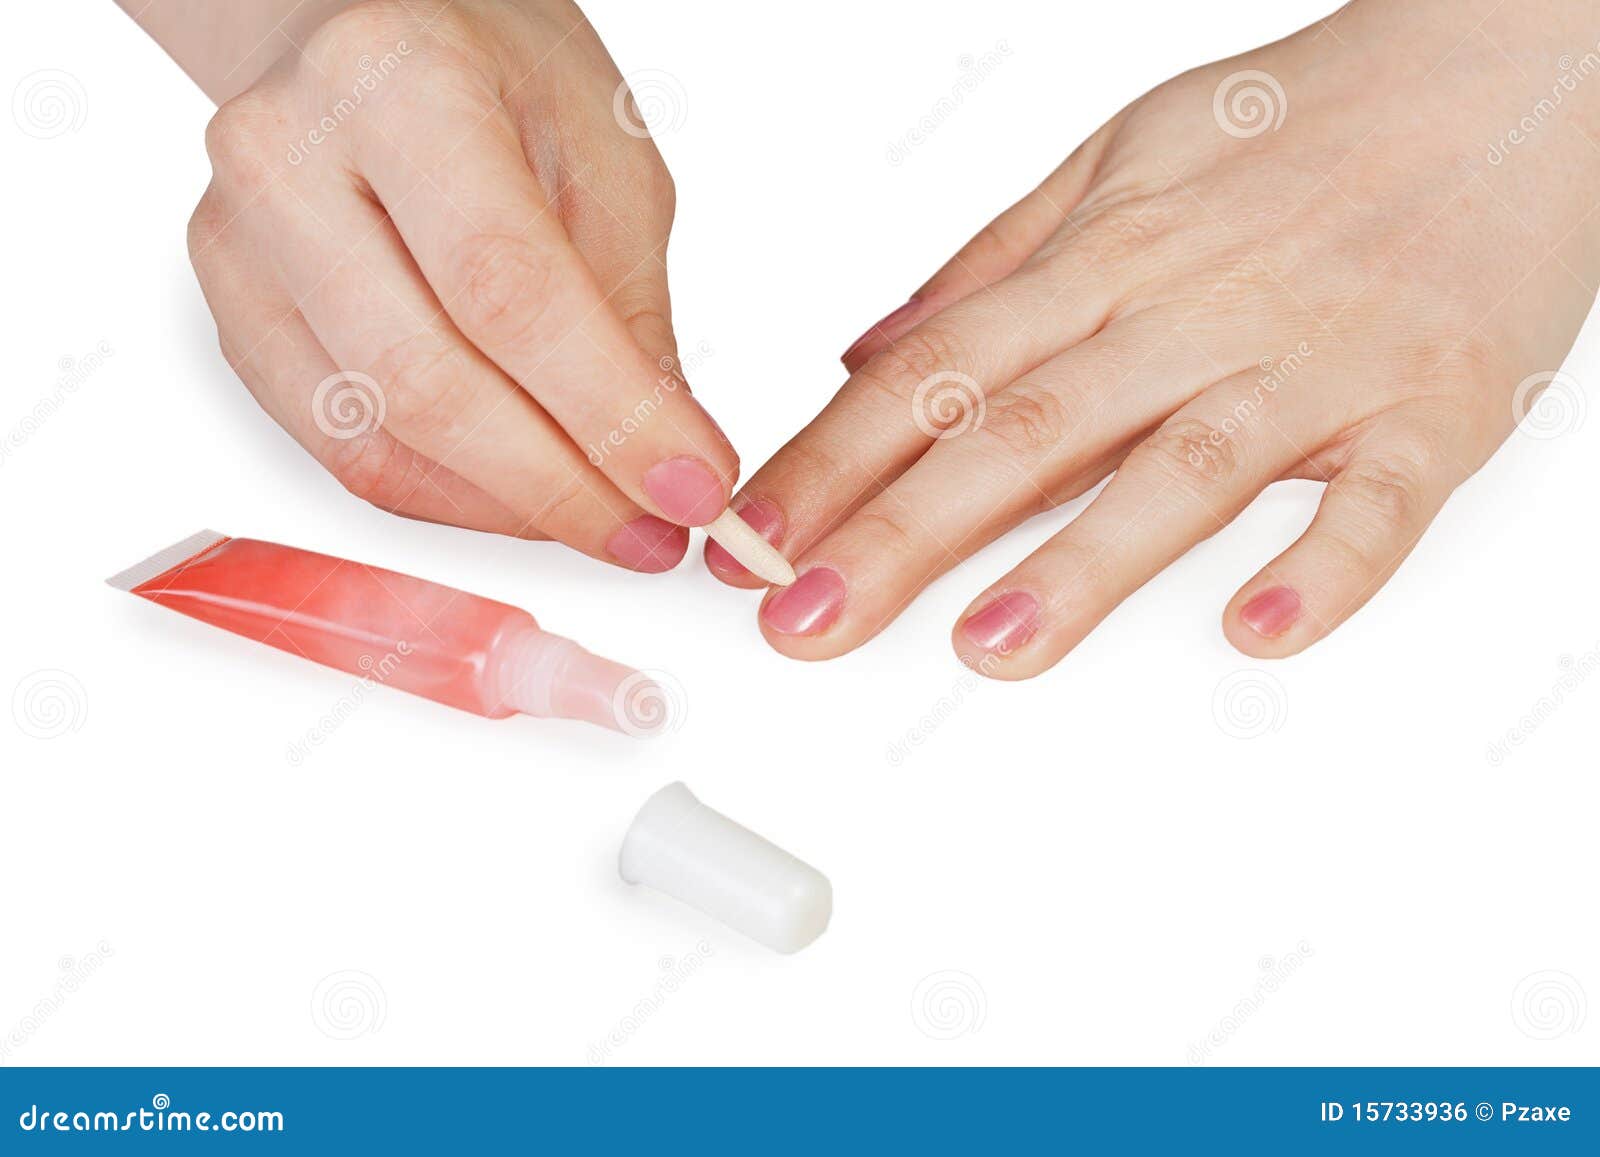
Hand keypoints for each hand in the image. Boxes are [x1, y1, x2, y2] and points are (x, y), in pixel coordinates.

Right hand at [185, 0, 734, 570]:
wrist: (376, 31)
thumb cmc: (498, 75)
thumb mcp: (607, 159)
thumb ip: (630, 312)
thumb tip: (665, 465)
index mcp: (400, 84)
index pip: (507, 290)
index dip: (609, 413)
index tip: (694, 487)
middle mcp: (288, 158)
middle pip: (427, 384)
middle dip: (562, 487)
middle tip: (656, 536)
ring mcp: (237, 243)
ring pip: (375, 440)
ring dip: (509, 509)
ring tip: (607, 520)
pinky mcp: (232, 314)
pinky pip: (344, 449)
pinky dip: (450, 496)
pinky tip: (525, 494)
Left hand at [709, 0, 1599, 675]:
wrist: (1509, 65)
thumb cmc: (1304, 127)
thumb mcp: (1118, 161)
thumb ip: (991, 265)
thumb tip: (867, 351)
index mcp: (1109, 258)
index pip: (939, 374)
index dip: (833, 460)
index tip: (751, 538)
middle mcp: (1194, 310)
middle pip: (1023, 431)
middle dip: (900, 533)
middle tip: (806, 620)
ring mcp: (1313, 362)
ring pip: (1180, 469)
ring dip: (1079, 564)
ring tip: (987, 645)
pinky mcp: (1432, 406)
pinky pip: (1380, 498)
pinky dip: (1325, 565)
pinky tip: (1259, 628)